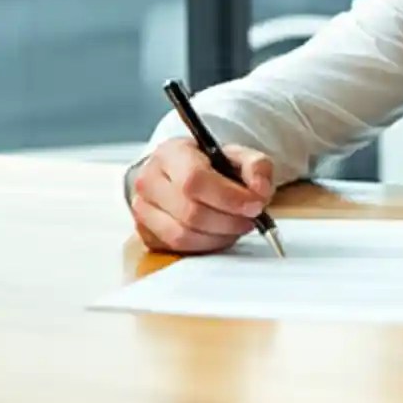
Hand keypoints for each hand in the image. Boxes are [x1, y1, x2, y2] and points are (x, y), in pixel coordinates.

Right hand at [129, 138, 274, 253]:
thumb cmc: (208, 166)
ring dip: (219, 237)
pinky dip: (205, 246)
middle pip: (191, 212)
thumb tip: (259, 191)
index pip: (195, 180)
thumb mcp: (237, 156)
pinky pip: (178, 249)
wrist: (180, 176)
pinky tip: (218, 234)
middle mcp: (149, 181)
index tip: (254, 205)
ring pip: (183, 235)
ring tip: (236, 226)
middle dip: (229, 221)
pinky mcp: (145, 234)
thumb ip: (256, 167)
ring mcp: (143, 209)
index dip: (229, 198)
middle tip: (250, 218)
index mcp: (170, 154)